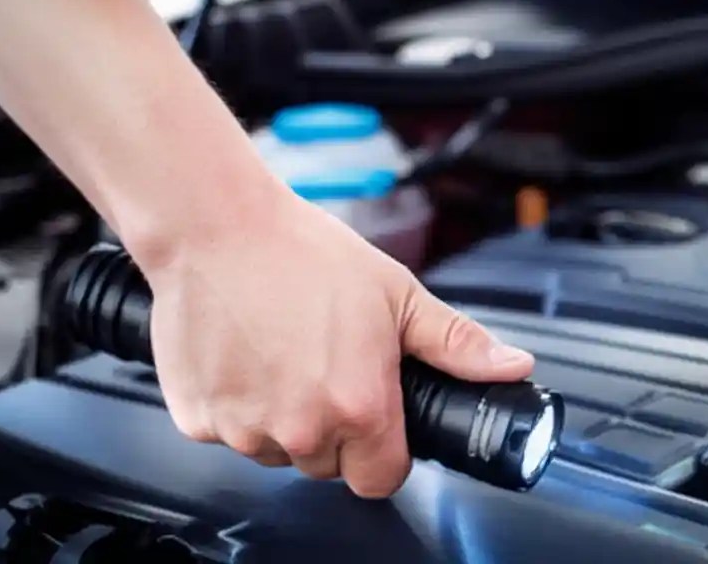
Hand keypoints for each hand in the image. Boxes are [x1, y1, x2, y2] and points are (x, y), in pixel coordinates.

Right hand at [136, 186, 534, 496]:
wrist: (215, 227)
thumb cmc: (301, 254)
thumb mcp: (397, 294)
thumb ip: (456, 343)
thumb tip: (511, 366)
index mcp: (359, 407)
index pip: (382, 479)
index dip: (387, 451)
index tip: (380, 420)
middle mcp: (300, 430)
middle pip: (329, 465)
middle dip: (335, 428)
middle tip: (328, 366)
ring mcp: (243, 430)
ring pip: (277, 451)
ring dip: (285, 418)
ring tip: (284, 352)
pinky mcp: (196, 420)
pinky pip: (228, 432)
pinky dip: (238, 404)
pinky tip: (246, 355)